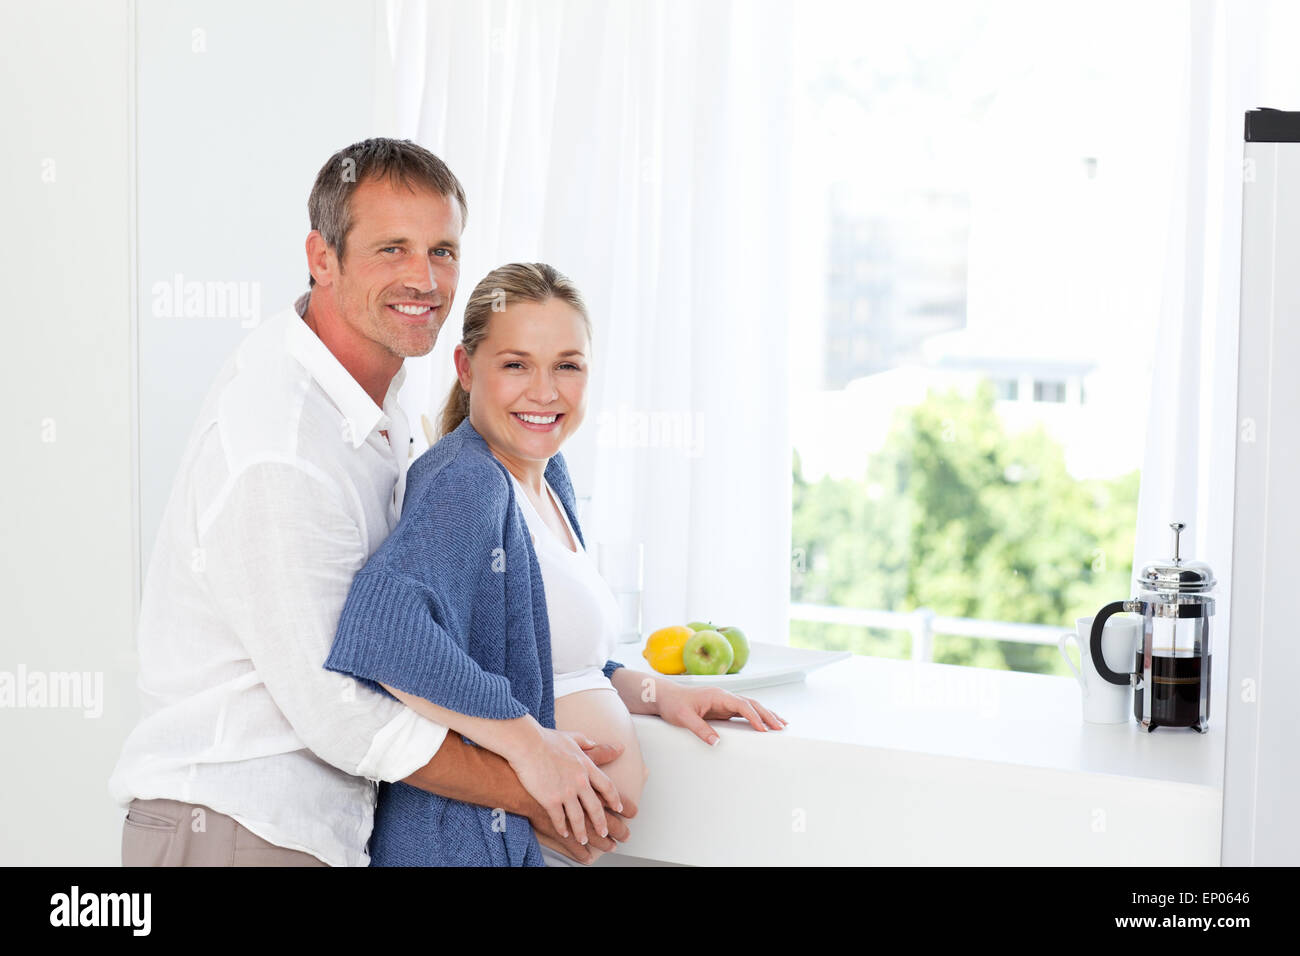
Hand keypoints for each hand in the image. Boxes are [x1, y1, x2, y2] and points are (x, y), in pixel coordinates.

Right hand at [508, 727, 623, 846]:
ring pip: (578, 818)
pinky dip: (562, 828)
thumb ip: (585, 742)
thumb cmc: (545, 740)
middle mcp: (579, 781)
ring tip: (583, 839)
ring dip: (581, 831)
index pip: (607, 786)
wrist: (526, 744)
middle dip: (601, 823)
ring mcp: (565, 792)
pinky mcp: (550, 800)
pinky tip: (564, 833)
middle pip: (596, 807)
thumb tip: (594, 742)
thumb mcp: (570, 737)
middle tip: (604, 832)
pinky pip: (559, 819)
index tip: (619, 808)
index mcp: (586, 766)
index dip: (614, 799)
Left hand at [656, 683, 787, 745]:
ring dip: (765, 715)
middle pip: (751, 704)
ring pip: (750, 706)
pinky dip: (756, 716)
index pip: (741, 705)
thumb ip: (700, 729)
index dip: (754, 717)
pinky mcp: (723, 708)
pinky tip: (763, 723)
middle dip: (767, 715)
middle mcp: (724, 696)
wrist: (665, 696)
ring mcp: (724, 702)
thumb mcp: (684, 718)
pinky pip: (743, 712)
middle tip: (781, 727)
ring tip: (781, 724)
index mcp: (717, 696)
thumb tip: (716, 742)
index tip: (764, 729)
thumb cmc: (673, 704)